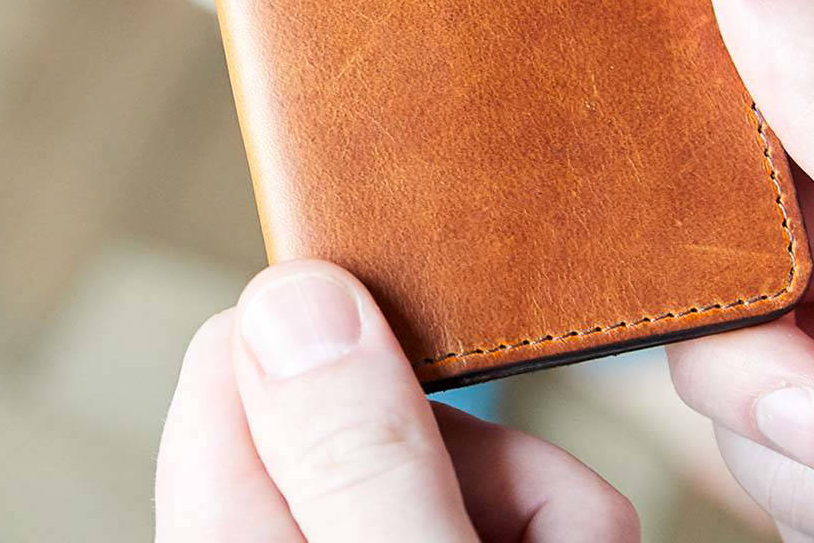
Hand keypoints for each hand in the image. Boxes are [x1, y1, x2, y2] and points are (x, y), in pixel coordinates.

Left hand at [155, 259, 639, 542]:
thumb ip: (355, 457)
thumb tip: (292, 295)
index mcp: (240, 532)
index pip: (238, 352)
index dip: (340, 329)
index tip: (434, 353)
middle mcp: (294, 525)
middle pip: (366, 395)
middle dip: (472, 437)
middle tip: (532, 506)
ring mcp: (362, 524)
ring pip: (445, 441)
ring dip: (533, 487)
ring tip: (575, 541)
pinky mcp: (427, 531)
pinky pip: (493, 490)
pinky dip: (552, 513)